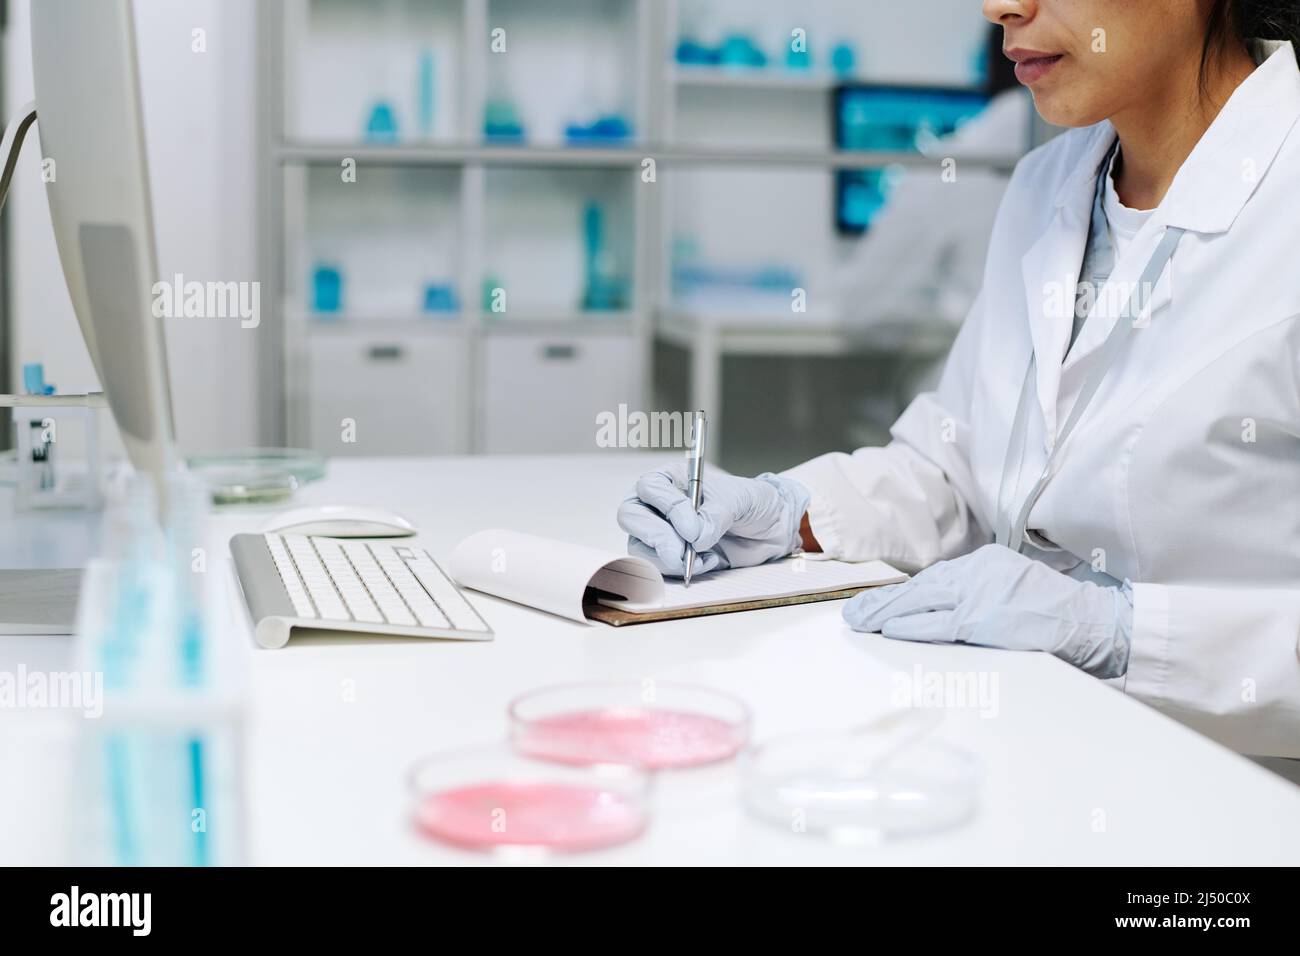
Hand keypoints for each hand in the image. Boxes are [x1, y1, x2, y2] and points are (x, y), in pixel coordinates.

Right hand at [617, 463, 809, 577]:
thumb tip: (695, 537)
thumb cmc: (752, 502)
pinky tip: (707, 562)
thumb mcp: (740, 498)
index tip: (692, 528)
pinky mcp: (670, 558)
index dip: (667, 508)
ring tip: (701, 558)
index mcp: (672, 478)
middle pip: (631, 517)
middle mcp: (659, 504)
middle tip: (680, 552)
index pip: (650, 488)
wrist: (770, 529)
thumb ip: (715, 514)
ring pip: (639, 547)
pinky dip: (679, 571)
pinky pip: (658, 568)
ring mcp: (661, 532)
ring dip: (668, 558)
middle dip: (655, 537)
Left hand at [841, 544, 1132, 677]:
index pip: (935, 578)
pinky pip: (938, 623)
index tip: (879, 602)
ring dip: (885, 613)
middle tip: (854, 612)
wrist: (1091, 621)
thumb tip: (945, 612)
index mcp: (986, 562)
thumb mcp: (1014, 589)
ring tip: (860, 621)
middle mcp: (978, 571)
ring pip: (921, 601)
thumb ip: (981, 594)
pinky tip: (888, 629)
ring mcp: (979, 593)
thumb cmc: (1057, 613)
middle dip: (884, 601)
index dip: (904, 594)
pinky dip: (911, 626)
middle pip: (921, 586)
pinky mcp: (983, 618)